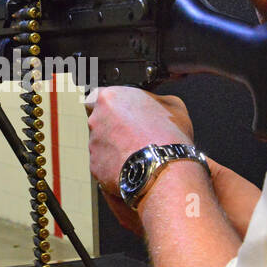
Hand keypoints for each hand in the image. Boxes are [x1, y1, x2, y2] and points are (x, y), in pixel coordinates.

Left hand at [84, 87, 193, 205]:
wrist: (163, 171)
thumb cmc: (167, 136)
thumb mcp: (173, 106)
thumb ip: (155, 100)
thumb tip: (155, 104)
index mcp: (110, 98)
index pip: (97, 96)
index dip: (109, 105)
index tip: (121, 112)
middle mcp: (95, 120)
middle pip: (99, 121)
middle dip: (112, 128)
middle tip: (133, 135)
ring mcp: (93, 144)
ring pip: (101, 144)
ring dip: (115, 148)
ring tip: (138, 154)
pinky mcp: (95, 167)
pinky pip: (104, 165)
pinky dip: (115, 167)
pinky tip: (134, 168)